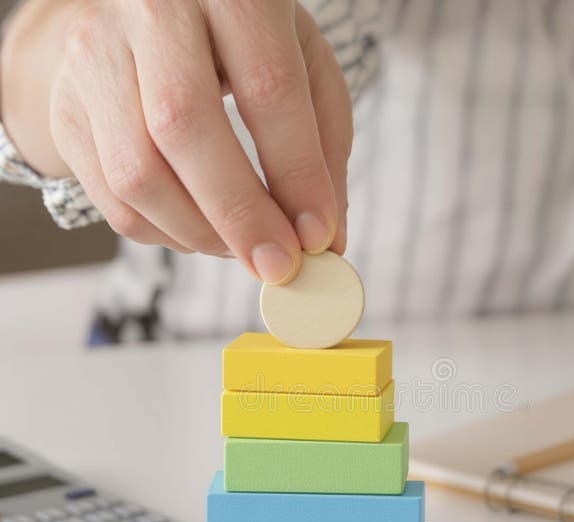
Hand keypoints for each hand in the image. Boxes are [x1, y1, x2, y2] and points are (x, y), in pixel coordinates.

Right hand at [1, 0, 351, 283]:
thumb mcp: (303, 70)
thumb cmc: (245, 45)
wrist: (151, 13)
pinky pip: (112, 199)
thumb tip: (327, 241)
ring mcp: (95, 57)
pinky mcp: (68, 108)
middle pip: (184, 126)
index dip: (296, 174)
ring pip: (137, 173)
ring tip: (242, 247)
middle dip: (240, 215)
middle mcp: (150, 11)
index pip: (267, 88)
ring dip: (200, 234)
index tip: (319, 238)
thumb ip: (323, 150)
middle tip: (277, 266)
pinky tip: (202, 233)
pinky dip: (165, 236)